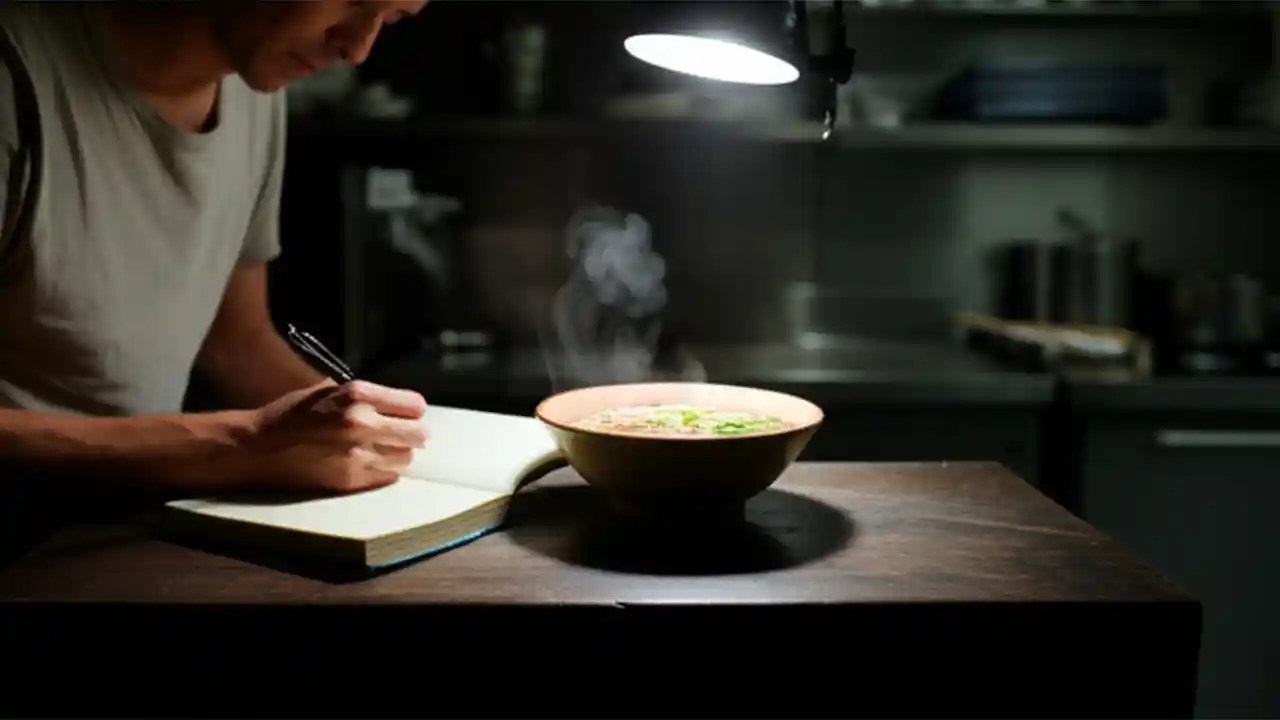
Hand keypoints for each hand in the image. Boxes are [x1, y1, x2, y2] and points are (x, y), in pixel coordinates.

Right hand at [238, 380, 427, 492]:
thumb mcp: (329, 391)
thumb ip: (365, 397)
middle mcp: (362, 422)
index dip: (412, 410)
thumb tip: (396, 406)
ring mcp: (358, 454)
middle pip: (419, 434)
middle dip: (412, 433)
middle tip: (401, 434)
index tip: (405, 414)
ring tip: (379, 449)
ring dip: (397, 453)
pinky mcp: (351, 479)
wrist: (258, 446)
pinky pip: (387, 476)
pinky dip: (383, 470)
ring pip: (406, 458)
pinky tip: (366, 462)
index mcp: (358, 394)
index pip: (415, 405)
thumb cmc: (292, 414)